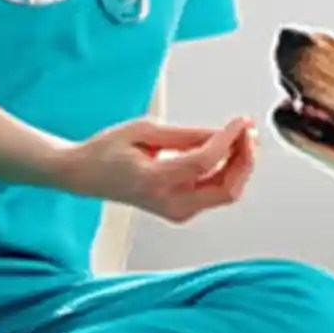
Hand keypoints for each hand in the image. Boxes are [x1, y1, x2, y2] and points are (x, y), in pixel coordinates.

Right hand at [60, 116, 258, 222]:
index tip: (241, 120)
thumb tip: (221, 133)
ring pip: (226, 193)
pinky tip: (229, 150)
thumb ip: (185, 135)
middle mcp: (169, 204)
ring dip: (240, 165)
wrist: (85, 175)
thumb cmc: (107, 150)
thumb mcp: (144, 130)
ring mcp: (177, 212)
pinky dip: (228, 172)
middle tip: (248, 130)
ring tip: (242, 136)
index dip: (229, 140)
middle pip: (227, 189)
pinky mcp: (182, 211)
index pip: (206, 163)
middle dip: (245, 159)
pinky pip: (216, 193)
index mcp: (154, 181)